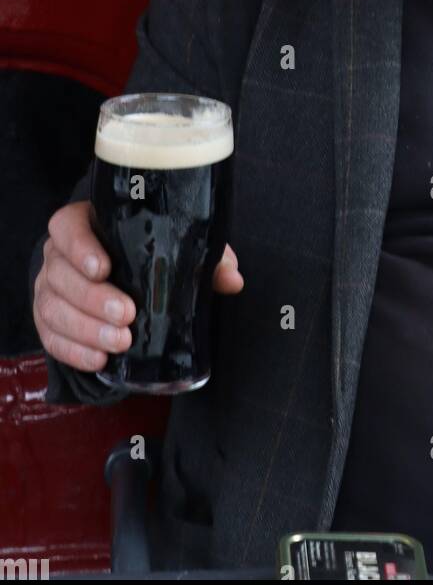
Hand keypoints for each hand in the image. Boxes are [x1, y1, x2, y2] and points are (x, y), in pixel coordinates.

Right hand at [33, 199, 243, 372]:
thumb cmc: (149, 256)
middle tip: (127, 315)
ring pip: (53, 308)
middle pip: (60, 273)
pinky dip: (74, 351)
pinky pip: (51, 338)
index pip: (67, 227)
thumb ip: (204, 258)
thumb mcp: (176, 249)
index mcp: (86, 225)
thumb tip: (232, 280)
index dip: (79, 246)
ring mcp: (49, 290)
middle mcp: (60, 256)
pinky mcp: (48, 322)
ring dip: (85, 329)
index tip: (104, 267)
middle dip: (92, 298)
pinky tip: (99, 359)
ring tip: (119, 342)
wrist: (120, 281)